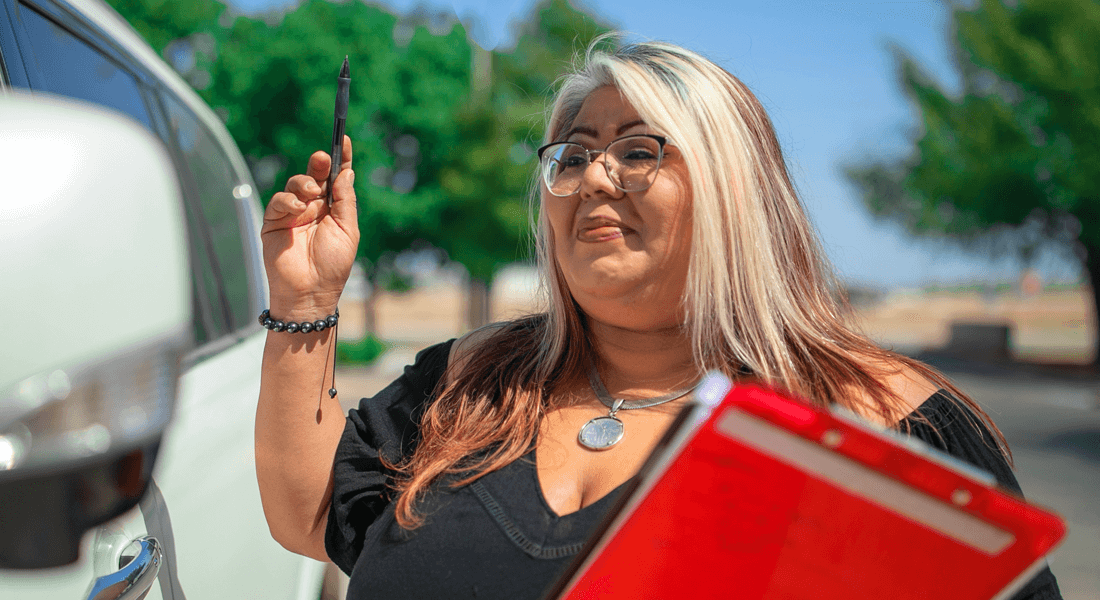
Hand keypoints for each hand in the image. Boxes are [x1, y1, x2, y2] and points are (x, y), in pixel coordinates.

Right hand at [261, 135, 357, 318]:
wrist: (310, 292)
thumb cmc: (333, 265)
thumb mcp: (348, 230)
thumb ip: (345, 201)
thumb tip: (346, 173)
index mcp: (334, 209)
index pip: (337, 178)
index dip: (341, 159)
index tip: (343, 139)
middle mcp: (314, 207)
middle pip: (315, 176)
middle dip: (319, 163)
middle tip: (323, 157)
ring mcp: (293, 214)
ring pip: (295, 184)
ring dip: (303, 182)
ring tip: (309, 192)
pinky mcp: (274, 222)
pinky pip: (279, 201)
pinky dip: (288, 200)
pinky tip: (298, 208)